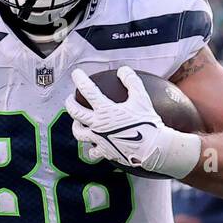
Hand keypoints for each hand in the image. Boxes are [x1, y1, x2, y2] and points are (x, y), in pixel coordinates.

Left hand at [65, 67, 200, 178]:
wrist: (152, 148)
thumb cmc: (147, 123)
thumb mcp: (141, 98)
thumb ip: (131, 81)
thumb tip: (123, 70)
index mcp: (105, 110)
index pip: (88, 91)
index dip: (80, 79)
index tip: (76, 74)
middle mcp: (98, 125)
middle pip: (75, 113)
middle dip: (70, 103)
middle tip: (70, 99)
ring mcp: (99, 140)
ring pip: (78, 133)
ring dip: (76, 126)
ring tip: (78, 122)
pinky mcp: (105, 152)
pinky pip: (93, 152)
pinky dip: (91, 148)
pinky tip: (93, 145)